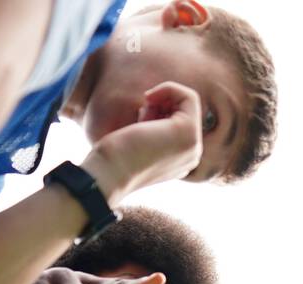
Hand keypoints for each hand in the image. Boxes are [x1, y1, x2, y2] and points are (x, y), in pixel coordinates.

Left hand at [80, 82, 203, 203]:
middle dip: (161, 105)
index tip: (139, 117)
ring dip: (162, 100)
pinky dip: (168, 88)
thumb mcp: (138, 140)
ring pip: (188, 103)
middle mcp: (192, 155)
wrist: (109, 174)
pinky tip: (148, 99)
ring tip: (142, 117)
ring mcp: (193, 146)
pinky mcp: (189, 132)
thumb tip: (155, 104)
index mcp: (182, 160)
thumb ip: (152, 128)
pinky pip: (188, 96)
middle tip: (139, 118)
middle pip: (185, 112)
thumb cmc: (115, 158)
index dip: (159, 111)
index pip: (181, 122)